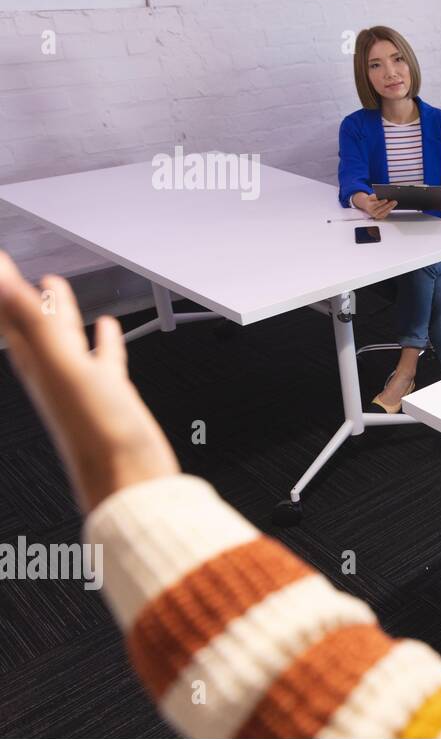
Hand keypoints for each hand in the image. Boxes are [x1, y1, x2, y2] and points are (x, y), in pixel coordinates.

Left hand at [0, 252, 179, 512]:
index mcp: (39, 363)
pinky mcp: (112, 395)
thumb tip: (1, 283)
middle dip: (20, 294)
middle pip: (30, 323)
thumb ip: (34, 323)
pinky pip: (103, 359)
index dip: (2, 284)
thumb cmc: (97, 435)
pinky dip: (103, 341)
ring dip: (60, 312)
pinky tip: (109, 330)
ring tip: (58, 289)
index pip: (11, 314)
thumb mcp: (63, 369)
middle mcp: (54, 372)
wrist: (130, 481)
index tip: (0, 258)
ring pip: (64, 338)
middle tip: (13, 269)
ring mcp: (82, 383)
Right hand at [350, 192, 396, 219]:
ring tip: (395, 203)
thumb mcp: (370, 197)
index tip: (386, 199)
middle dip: (388, 205)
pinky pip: (385, 214)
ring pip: (384, 212)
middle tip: (394, 201)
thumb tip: (381, 196)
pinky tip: (392, 206)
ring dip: (390, 207)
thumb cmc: (370, 200)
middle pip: (381, 208)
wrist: (366, 206)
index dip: (381, 202)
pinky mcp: (379, 217)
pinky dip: (389, 210)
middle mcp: (372, 212)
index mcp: (369, 206)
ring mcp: (375, 215)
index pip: (376, 204)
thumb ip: (374, 196)